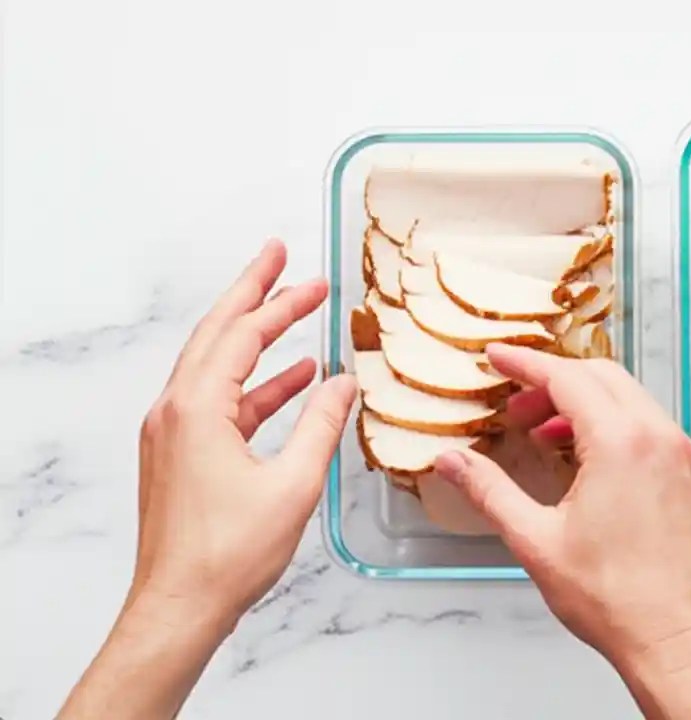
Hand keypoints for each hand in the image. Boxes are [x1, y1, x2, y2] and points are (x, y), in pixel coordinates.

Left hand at [60, 240, 356, 719]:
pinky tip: (291, 383)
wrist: (179, 606)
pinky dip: (254, 385)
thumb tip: (343, 384)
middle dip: (252, 294)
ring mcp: (171, 433)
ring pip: (215, 366)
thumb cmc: (228, 554)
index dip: (278, 300)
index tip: (307, 274)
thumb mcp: (293, 483)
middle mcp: (175, 411)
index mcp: (197, 408)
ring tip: (293, 315)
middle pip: (217, 334)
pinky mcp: (178, 456)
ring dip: (255, 340)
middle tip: (278, 257)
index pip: (241, 334)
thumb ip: (321, 425)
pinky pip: (218, 402)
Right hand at [431, 345, 690, 718]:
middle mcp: (659, 436)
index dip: (525, 363)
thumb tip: (451, 461)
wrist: (676, 637)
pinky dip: (615, 424)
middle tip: (515, 405)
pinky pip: (650, 426)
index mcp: (621, 442)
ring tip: (544, 433)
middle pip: (601, 376)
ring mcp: (682, 454)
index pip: (567, 377)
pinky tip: (586, 458)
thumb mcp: (535, 541)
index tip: (497, 358)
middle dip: (553, 381)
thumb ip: (489, 491)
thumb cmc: (614, 598)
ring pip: (629, 398)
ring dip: (584, 403)